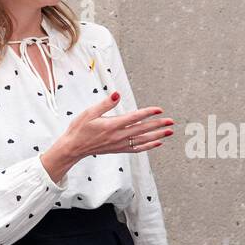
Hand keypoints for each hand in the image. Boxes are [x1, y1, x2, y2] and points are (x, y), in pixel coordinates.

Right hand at [40, 91, 173, 183]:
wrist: (73, 147)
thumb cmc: (79, 129)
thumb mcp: (89, 113)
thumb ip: (105, 104)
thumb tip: (117, 94)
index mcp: (112, 125)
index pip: (134, 117)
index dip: (148, 113)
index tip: (159, 109)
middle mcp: (118, 136)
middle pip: (142, 129)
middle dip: (158, 125)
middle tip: (171, 121)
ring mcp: (119, 144)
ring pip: (142, 140)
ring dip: (157, 135)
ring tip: (169, 132)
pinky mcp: (119, 149)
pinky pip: (137, 148)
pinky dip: (148, 146)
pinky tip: (157, 142)